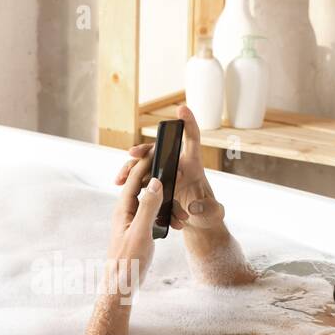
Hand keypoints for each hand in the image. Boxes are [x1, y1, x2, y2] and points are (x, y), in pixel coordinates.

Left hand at [105, 157, 165, 297]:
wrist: (122, 287)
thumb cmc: (128, 262)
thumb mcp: (141, 233)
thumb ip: (148, 207)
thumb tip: (156, 182)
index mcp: (123, 209)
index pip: (134, 178)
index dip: (147, 163)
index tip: (160, 149)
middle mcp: (126, 212)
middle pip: (144, 187)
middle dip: (161, 182)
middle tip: (178, 174)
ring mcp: (132, 222)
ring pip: (152, 204)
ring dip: (168, 205)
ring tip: (182, 217)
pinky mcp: (139, 231)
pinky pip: (155, 217)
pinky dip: (167, 217)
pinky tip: (177, 225)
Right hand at [114, 104, 223, 230]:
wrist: (197, 225)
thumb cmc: (209, 215)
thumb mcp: (214, 214)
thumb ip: (210, 210)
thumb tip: (192, 206)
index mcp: (194, 166)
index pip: (192, 139)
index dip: (189, 122)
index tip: (181, 108)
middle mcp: (178, 165)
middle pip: (160, 150)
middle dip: (144, 150)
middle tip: (132, 153)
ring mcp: (165, 175)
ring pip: (146, 163)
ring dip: (131, 168)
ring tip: (120, 178)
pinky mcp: (157, 185)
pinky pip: (140, 178)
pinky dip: (129, 180)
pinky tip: (120, 184)